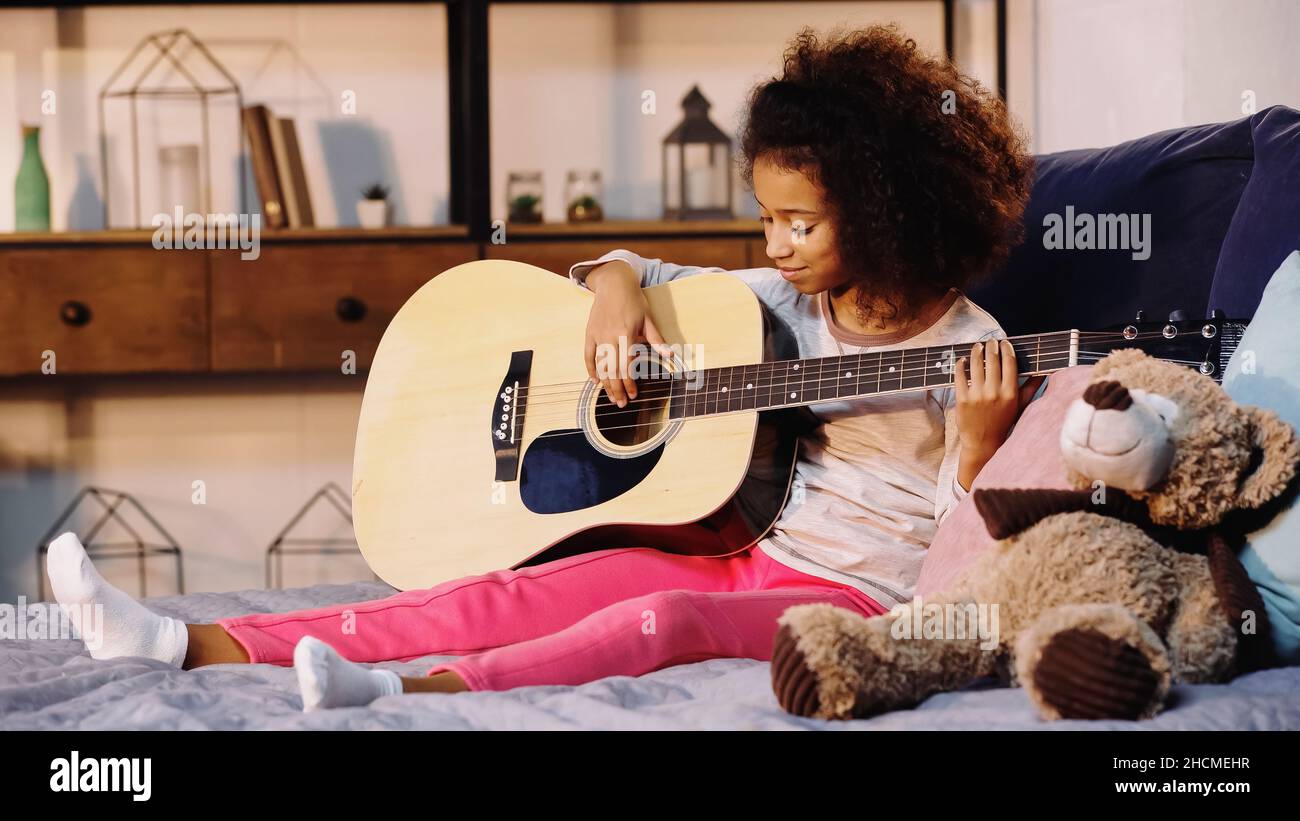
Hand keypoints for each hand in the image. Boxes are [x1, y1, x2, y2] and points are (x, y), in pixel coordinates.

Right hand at [583, 263, 674, 407]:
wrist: (614, 283)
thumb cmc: (634, 301)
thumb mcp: (648, 319)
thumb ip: (657, 340)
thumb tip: (670, 355)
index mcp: (626, 334)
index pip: (627, 365)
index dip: (629, 382)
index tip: (633, 395)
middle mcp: (610, 336)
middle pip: (612, 370)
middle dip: (617, 389)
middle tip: (621, 404)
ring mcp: (598, 335)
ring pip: (600, 365)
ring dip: (606, 383)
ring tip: (611, 397)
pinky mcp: (590, 332)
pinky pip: (588, 355)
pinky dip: (591, 369)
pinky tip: (596, 381)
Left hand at [953, 339, 1045, 488]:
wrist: (983, 442)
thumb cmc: (1004, 422)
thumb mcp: (1021, 405)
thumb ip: (1031, 387)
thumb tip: (1044, 371)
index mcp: (1010, 393)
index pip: (1009, 362)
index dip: (1006, 349)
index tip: (1004, 342)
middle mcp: (994, 392)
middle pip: (993, 360)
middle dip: (991, 346)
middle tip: (990, 341)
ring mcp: (977, 396)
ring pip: (976, 365)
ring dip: (976, 351)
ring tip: (977, 346)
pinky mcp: (962, 399)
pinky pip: (960, 376)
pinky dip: (961, 365)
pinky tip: (963, 360)